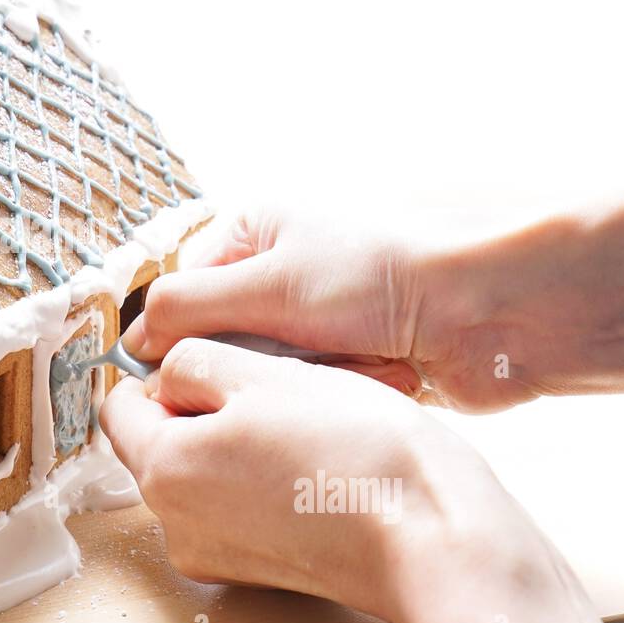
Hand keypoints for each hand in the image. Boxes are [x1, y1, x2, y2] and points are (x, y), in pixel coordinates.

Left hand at [100, 338, 623, 622]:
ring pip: (205, 469)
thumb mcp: (262, 371)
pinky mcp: (261, 567)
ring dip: (238, 435)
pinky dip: (263, 472)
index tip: (198, 354)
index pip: (117, 409)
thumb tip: (164, 371)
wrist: (434, 535)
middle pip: (161, 441)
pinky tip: (313, 454)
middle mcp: (178, 524)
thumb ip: (190, 361)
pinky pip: (239, 502)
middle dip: (203, 403)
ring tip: (300, 416)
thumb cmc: (358, 453)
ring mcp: (219, 553)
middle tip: (267, 380)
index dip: (154, 370)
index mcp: (164, 471)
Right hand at [122, 204, 534, 412]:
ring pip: (267, 372)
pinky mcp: (348, 355)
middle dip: (260, 358)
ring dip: (304, 377)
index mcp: (252, 232)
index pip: (179, 293)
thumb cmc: (382, 276)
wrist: (490, 310)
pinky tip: (372, 370)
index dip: (176, 336)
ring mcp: (316, 314)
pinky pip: (311, 390)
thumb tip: (133, 343)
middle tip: (293, 352)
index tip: (175, 371)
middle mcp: (279, 269)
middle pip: (222, 339)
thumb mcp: (268, 284)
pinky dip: (336, 389)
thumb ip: (186, 309)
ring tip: (348, 356)